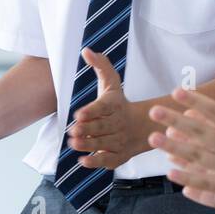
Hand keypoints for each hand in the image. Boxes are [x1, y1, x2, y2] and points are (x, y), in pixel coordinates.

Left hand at [66, 48, 141, 170]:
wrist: (141, 126)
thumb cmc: (118, 103)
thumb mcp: (111, 83)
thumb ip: (100, 66)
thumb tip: (86, 51)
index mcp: (115, 105)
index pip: (103, 107)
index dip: (92, 111)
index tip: (79, 113)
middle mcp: (118, 123)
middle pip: (102, 127)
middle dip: (88, 129)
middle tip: (73, 130)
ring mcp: (119, 141)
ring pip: (103, 144)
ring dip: (88, 145)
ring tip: (74, 143)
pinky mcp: (119, 156)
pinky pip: (108, 161)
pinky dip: (96, 163)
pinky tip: (83, 161)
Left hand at [149, 79, 214, 213]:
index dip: (195, 101)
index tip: (176, 91)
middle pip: (200, 132)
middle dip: (175, 120)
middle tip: (153, 111)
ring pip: (197, 157)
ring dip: (174, 147)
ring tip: (153, 138)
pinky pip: (206, 184)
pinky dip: (187, 177)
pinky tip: (170, 171)